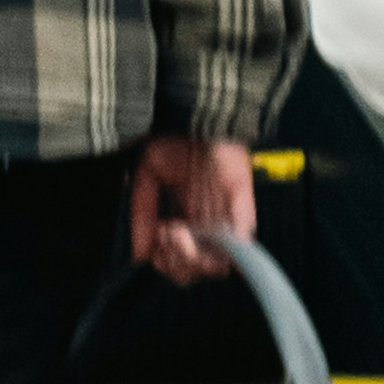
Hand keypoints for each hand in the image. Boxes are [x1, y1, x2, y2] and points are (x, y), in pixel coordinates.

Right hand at [130, 134, 256, 286]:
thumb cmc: (177, 136)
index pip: (178, 262)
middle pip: (195, 271)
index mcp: (187, 219)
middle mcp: (208, 224)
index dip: (163, 263)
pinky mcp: (244, 209)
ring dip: (189, 256)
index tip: (151, 247)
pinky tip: (191, 230)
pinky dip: (218, 249)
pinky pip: (240, 245)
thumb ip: (141, 213)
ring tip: (176, 230)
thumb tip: (139, 253)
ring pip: (215, 265)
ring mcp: (227, 219)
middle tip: (164, 235)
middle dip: (173, 263)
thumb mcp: (147, 173)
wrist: (199, 112)